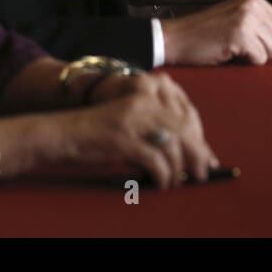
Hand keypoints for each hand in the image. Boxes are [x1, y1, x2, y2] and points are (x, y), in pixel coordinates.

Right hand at [40, 73, 216, 187]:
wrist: (63, 133)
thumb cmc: (101, 130)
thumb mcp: (133, 117)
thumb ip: (158, 124)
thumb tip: (193, 150)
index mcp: (148, 88)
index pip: (186, 111)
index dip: (201, 136)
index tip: (208, 155)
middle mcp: (144, 97)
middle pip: (184, 127)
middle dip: (197, 154)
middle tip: (203, 173)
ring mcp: (134, 116)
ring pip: (173, 144)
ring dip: (180, 168)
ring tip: (179, 181)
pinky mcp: (123, 137)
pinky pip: (155, 160)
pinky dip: (163, 176)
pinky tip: (161, 183)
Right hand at [162, 0, 271, 64]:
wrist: (174, 39)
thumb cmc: (205, 35)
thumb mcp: (235, 19)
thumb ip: (260, 24)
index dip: (269, 41)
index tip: (248, 42)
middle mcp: (252, 4)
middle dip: (266, 50)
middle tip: (242, 48)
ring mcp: (247, 17)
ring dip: (257, 56)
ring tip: (235, 49)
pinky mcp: (240, 34)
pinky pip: (260, 59)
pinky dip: (246, 62)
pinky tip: (228, 52)